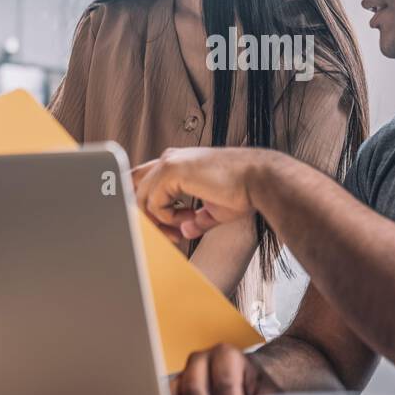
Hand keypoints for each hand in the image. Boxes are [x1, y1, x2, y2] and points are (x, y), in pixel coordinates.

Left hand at [131, 147, 273, 241]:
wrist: (259, 180)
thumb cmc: (243, 190)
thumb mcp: (214, 209)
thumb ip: (196, 219)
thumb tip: (186, 230)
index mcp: (179, 163)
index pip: (144, 179)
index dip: (145, 205)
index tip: (167, 228)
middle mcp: (171, 159)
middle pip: (134, 188)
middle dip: (146, 216)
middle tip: (168, 235)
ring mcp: (169, 162)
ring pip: (142, 199)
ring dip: (159, 221)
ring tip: (181, 229)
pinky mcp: (171, 171)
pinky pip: (154, 203)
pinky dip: (168, 217)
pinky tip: (189, 216)